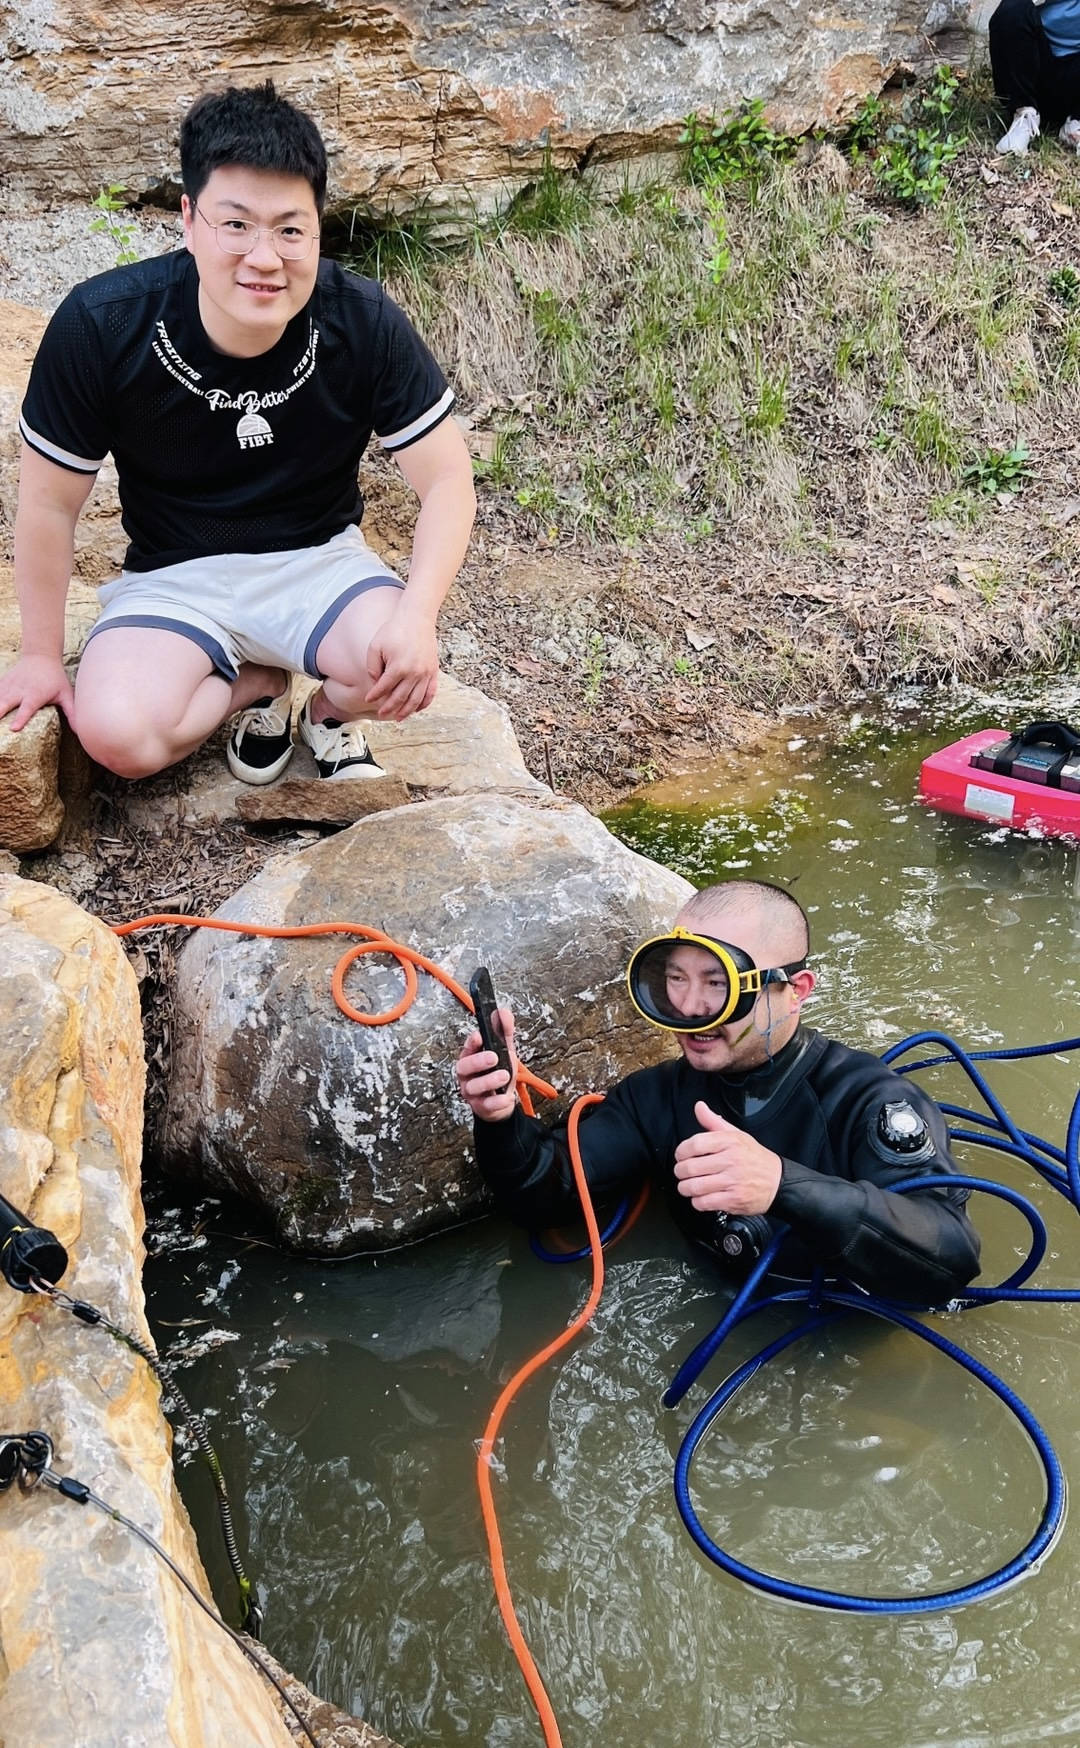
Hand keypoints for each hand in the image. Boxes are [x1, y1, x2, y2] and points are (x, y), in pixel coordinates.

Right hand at [0, 655, 74, 731]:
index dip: (20, 718)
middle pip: (5, 704)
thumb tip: (81, 732)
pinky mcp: (2, 683)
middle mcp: (19, 691)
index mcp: (34, 696)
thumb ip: (72, 712)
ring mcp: (8, 686)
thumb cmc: (55, 678)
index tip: (13, 729)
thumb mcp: (66, 694)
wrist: (40, 655)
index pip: (26, 709)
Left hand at [364, 600, 438, 720]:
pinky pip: (430, 693)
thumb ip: (373, 666)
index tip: (368, 699)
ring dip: (406, 711)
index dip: (374, 695)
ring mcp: (425, 674)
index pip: (384, 688)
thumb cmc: (394, 630)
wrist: (417, 618)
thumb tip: (376, 682)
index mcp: (398, 668)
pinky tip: (417, 709)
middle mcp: (414, 674)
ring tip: (398, 717)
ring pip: (416, 700)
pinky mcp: (433, 672)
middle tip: (381, 714)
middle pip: (400, 698)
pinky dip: (424, 703)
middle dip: (389, 708)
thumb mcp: (376, 646)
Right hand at [455, 1007, 517, 1122]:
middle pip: (464, 1067)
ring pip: (473, 1087)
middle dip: (478, 1061)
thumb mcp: (504, 1051)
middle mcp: (467, 1075)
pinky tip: (506, 1097)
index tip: (479, 1036)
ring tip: (504, 1075)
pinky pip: (486, 1105)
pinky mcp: (480, 1107)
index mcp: (470, 1058)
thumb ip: (504, 1033)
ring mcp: (471, 1092)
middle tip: (493, 1057)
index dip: (471, 1042)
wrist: (501, 1101)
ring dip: (489, 1081)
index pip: (467, 1048)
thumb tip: (503, 1012)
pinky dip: (497, 1101)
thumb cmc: (498, 1072)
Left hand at [673, 1101, 782, 1214]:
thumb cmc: (755, 1158)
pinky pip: (704, 1203)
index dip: (681, 1151)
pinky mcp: (733, 1200)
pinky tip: (700, 1197)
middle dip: (680, 1171)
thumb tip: (699, 1107)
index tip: (680, 1155)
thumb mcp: (737, 1135)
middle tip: (682, 1172)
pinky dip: (697, 1202)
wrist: (778, 1182)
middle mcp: (731, 1161)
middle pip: (691, 1167)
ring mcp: (732, 1181)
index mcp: (730, 1142)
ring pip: (694, 1187)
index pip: (695, 1144)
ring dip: (685, 1188)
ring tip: (687, 1185)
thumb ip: (714, 1122)